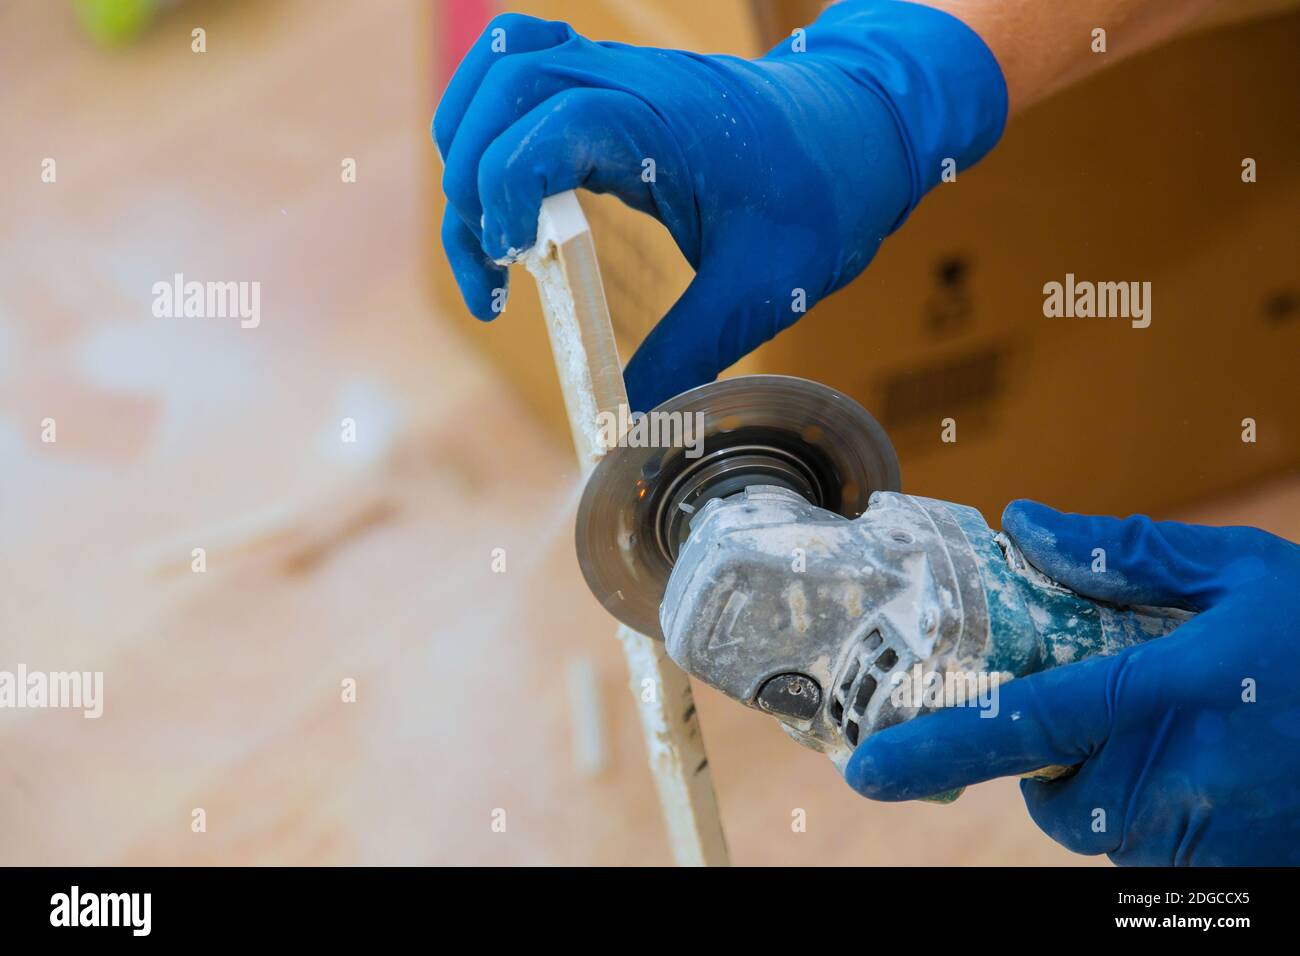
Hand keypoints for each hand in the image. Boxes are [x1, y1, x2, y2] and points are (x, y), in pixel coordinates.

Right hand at [433, 2, 1005, 410]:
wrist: (866, 131)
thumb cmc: (823, 199)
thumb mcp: (758, 290)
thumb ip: (686, 353)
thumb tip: (625, 419)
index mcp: (658, 121)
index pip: (538, 128)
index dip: (500, 197)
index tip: (513, 269)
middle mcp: (626, 80)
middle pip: (500, 93)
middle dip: (471, 185)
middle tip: (497, 274)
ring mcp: (617, 71)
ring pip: (499, 68)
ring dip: (469, 144)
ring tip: (489, 234)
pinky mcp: (614, 83)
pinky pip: (526, 63)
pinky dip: (494, 113)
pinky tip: (506, 179)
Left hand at [845, 500, 1299, 865]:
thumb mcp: (1241, 572)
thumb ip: (1122, 551)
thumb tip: (1023, 522)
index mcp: (1168, 693)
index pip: (1024, 727)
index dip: (937, 751)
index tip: (867, 773)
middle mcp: (1181, 780)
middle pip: (1053, 794)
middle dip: (1053, 760)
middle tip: (1106, 709)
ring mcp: (1214, 842)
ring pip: (1102, 832)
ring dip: (1111, 790)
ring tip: (1183, 736)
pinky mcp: (1241, 877)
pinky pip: (1155, 860)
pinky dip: (1158, 822)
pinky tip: (1214, 775)